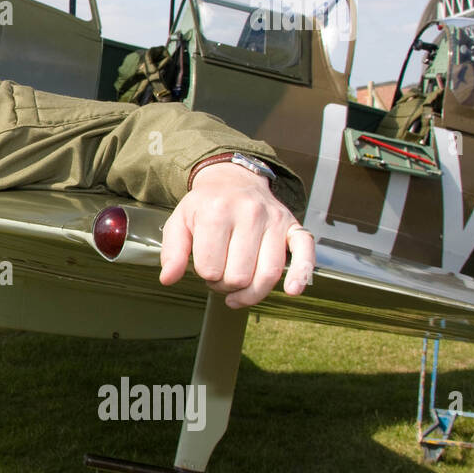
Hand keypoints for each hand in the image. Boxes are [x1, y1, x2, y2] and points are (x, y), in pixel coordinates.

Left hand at [159, 162, 315, 308]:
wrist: (233, 180)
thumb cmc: (205, 206)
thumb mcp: (179, 222)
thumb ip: (172, 251)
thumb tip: (168, 279)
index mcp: (216, 212)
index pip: (210, 268)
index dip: (205, 276)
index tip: (205, 268)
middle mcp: (249, 214)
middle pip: (239, 276)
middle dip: (226, 285)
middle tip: (221, 276)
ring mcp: (274, 220)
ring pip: (268, 274)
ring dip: (252, 292)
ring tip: (240, 291)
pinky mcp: (294, 226)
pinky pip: (305, 253)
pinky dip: (301, 275)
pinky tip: (292, 290)